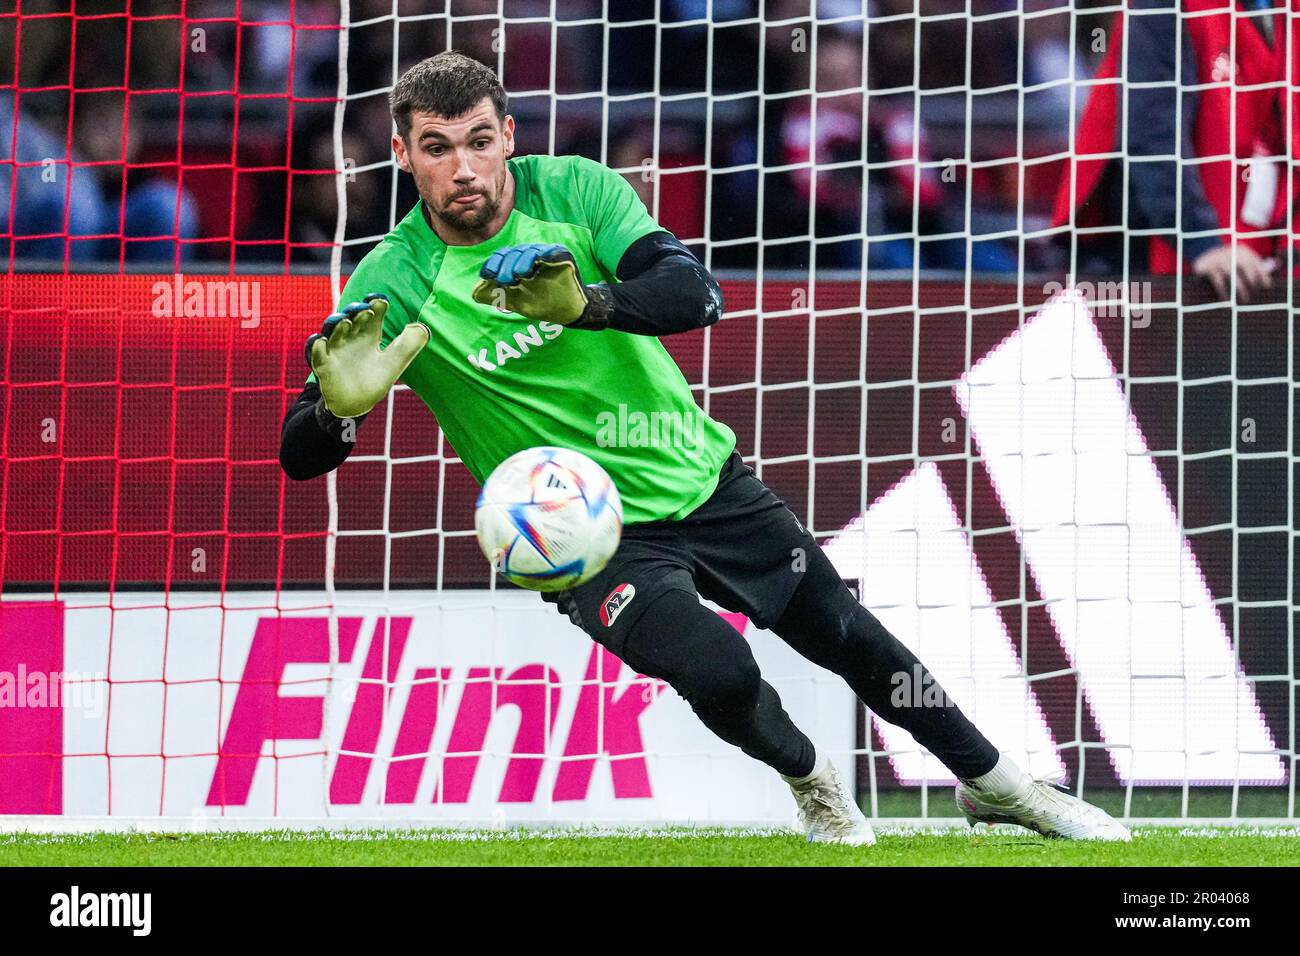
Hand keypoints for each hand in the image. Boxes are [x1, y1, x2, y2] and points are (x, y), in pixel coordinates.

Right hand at [306, 293, 429, 417]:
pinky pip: (316, 353)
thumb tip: (422, 328)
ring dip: (337, 324)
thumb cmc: (374, 380)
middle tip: (368, 310)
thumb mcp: (394, 363)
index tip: (382, 301)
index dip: (376, 305)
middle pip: (351, 317)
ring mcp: (335, 350)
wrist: (355, 404)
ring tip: (346, 321)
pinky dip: (317, 347)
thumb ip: (408, 346)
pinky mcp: (324, 365)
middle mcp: (351, 338)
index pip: (372, 314)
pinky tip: (322, 342)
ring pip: (332, 330)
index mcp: (369, 335)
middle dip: (357, 312)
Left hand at [471, 243, 589, 324]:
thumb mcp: (516, 301)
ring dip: (522, 262)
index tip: (486, 275)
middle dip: (506, 266)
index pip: (502, 257)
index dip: (493, 264)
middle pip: (513, 253)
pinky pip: (550, 251)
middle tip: (504, 280)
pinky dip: (542, 256)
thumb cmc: (542, 304)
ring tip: (519, 276)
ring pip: (530, 251)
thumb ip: (498, 295)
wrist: (567, 312)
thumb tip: (475, 294)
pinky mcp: (562, 255)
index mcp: (518, 261)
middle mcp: (531, 254)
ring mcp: (547, 253)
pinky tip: (534, 267)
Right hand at [1193, 243, 1276, 303]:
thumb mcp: (1241, 261)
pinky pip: (1218, 281)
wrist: (1202, 257)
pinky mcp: (1208, 267)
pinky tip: (1227, 300)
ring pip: (1232, 275)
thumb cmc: (1227, 263)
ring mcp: (1218, 259)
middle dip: (1252, 281)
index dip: (1263, 274)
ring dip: (1239, 289)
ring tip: (1243, 300)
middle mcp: (1231, 252)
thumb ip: (1255, 267)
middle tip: (1254, 294)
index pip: (1255, 262)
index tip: (1267, 286)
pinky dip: (1224, 292)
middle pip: (1246, 266)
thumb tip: (1273, 274)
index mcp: (1242, 251)